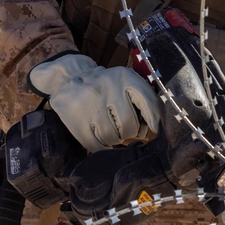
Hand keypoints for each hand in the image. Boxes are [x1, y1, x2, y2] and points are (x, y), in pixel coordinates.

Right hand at [28, 52, 161, 152]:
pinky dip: (104, 148)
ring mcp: (90, 105)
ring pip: (112, 136)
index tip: (153, 128)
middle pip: (128, 123)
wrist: (69, 78)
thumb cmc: (106, 84)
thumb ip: (141, 97)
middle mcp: (107, 89)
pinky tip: (106, 142)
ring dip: (118, 141)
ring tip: (117, 136)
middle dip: (133, 133)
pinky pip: (95, 144)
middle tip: (132, 133)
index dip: (152, 118)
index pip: (145, 100)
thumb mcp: (124, 80)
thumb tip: (154, 126)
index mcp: (124, 77)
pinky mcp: (76, 121)